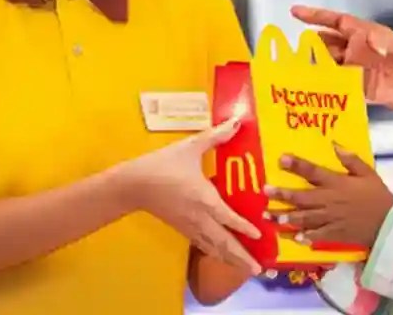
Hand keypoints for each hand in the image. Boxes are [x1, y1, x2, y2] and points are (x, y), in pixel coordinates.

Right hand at [115, 119, 261, 273]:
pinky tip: (223, 256)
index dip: (244, 227)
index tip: (260, 235)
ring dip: (230, 259)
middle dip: (241, 257)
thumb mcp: (190, 147)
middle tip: (258, 270)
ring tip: (247, 269)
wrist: (132, 184)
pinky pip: (203, 244)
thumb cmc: (163, 164)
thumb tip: (235, 122)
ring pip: (213, 247)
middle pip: (223, 242)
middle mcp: (199, 217)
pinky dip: (216, 252)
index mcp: (204, 198)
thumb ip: (215, 137)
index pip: (228, 217)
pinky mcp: (182, 228)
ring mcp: (190, 226)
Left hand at [267, 144, 392, 248]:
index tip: (281, 159)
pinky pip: (316, 236)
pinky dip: (305, 236)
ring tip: (271, 217)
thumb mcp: (367, 172)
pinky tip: (294, 237)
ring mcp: (331, 219)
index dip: (297, 165)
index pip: (313, 172)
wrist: (390, 223)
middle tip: (265, 191)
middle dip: (282, 194)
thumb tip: (334, 144)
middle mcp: (330, 200)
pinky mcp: (334, 234)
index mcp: (337, 183)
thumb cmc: (378, 195)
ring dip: (286, 217)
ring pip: (304, 218)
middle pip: (302, 197)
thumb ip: (350, 159)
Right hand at [291, 5, 392, 114]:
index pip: (340, 23)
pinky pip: (344, 92)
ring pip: (333, 70)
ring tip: (293, 79)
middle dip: (309, 48)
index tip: (295, 12)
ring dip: (316, 72)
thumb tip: (375, 45)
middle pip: (329, 47)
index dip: (318, 17)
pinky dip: (330, 94)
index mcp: (373, 36)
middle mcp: (365, 52)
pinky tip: (316, 100)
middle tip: (286, 56)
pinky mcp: (371, 93)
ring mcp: (366, 73)